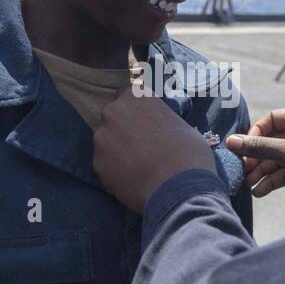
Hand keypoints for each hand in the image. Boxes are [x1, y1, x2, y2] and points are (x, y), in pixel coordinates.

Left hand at [93, 86, 215, 213]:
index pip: (127, 94)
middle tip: (141, 147)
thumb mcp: (179, 125)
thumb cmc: (188, 153)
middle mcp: (113, 112)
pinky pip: (105, 165)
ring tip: (136, 167)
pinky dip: (114, 172)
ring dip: (117, 151)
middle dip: (123, 130)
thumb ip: (160, 121)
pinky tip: (132, 180)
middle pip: (113, 118)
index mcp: (136, 97)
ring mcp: (102, 138)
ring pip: (106, 142)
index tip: (142, 122)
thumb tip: (159, 129)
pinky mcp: (96, 164)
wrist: (178, 188)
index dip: (134, 110)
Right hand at [225, 109, 284, 214]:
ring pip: (276, 160)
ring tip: (248, 184)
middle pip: (271, 142)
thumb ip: (259, 148)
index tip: (245, 148)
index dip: (255, 133)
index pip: (271, 119)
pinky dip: (271, 181)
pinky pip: (283, 173)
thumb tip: (230, 142)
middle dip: (256, 157)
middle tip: (244, 170)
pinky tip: (260, 192)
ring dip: (261, 171)